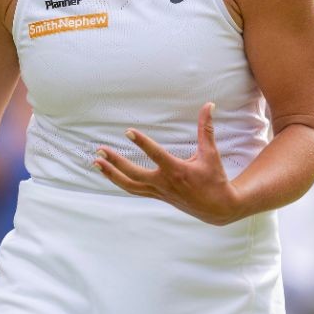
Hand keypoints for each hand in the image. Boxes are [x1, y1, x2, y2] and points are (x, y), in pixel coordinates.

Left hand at [93, 103, 242, 225]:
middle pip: (133, 173)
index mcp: (177, 170)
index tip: (128, 132)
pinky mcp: (157, 195)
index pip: (155, 155)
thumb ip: (206, 129)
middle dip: (116, 162)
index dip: (141, 143)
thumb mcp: (211, 153)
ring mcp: (158, 191)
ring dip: (111, 174)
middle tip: (101, 149)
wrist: (216, 207)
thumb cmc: (214, 179)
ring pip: (129, 185)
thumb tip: (209, 105)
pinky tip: (110, 174)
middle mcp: (164, 183)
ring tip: (97, 162)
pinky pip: (134, 190)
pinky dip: (120, 182)